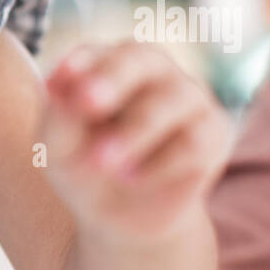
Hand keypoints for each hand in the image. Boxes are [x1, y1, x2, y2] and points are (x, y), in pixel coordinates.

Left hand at [39, 40, 232, 243]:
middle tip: (86, 102)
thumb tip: (58, 90)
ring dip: (134, 131)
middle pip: (142, 58)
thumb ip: (59, 119)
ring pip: (172, 100)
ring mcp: (188, 98)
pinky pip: (194, 141)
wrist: (121, 217)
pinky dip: (160, 163)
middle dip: (112, 78)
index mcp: (108, 65)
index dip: (80, 64)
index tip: (56, 82)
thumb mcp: (60, 149)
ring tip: (102, 162)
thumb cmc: (84, 168)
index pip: (96, 52)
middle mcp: (153, 72)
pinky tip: (135, 178)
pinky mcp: (212, 134)